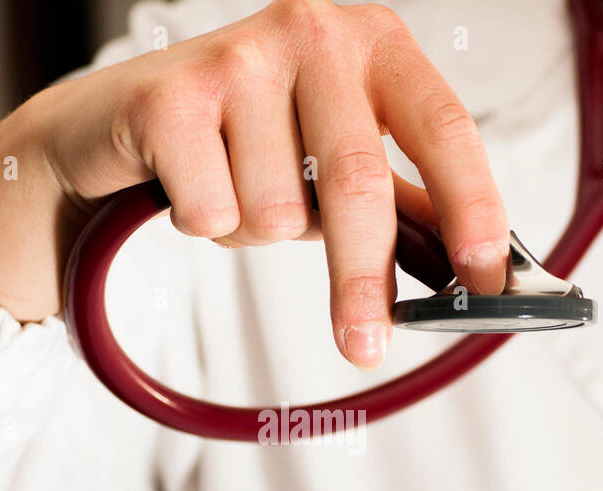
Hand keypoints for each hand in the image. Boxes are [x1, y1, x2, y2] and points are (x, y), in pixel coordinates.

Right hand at [0, 0, 507, 367]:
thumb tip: (474, 269)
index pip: (443, 127)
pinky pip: (212, 213)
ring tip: (233, 193)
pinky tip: (189, 185)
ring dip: (257, 233)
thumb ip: (405, 204)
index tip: (486, 279)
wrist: (116, 122)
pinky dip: (204, 226)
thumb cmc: (246, 140)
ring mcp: (239, 56)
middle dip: (362, 280)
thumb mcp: (337, 157)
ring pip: (276, 210)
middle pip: (358, 184)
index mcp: (374, 45)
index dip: (472, 206)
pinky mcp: (169, 95)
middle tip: (364, 346)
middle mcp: (313, 33)